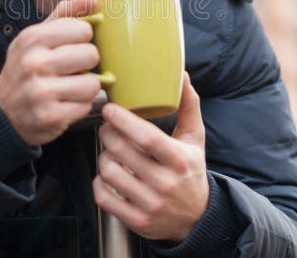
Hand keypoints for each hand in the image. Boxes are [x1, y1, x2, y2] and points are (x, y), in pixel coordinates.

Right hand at [0, 0, 102, 145]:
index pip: (83, 29)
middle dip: (87, 64)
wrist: (2, 110)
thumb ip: (65, 15)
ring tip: (71, 87)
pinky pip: (86, 106)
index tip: (73, 46)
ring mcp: (41, 91)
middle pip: (91, 55)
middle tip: (73, 69)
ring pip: (93, 83)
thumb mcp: (37, 37)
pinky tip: (66, 103)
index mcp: (32, 38)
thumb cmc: (25, 68)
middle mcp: (34, 63)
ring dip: (87, 87)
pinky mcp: (50, 116)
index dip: (83, 39)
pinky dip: (80, 106)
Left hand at [93, 72, 208, 241]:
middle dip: (107, 134)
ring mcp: (150, 205)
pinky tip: (107, 174)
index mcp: (180, 161)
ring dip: (103, 157)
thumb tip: (183, 75)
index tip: (109, 109)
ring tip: (110, 151)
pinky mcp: (137, 221)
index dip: (124, 121)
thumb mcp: (195, 139)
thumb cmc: (190, 171)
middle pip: (123, 152)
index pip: (147, 138)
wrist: (197, 218)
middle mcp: (165, 184)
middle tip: (106, 127)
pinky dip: (99, 182)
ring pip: (109, 172)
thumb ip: (188, 106)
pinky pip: (104, 197)